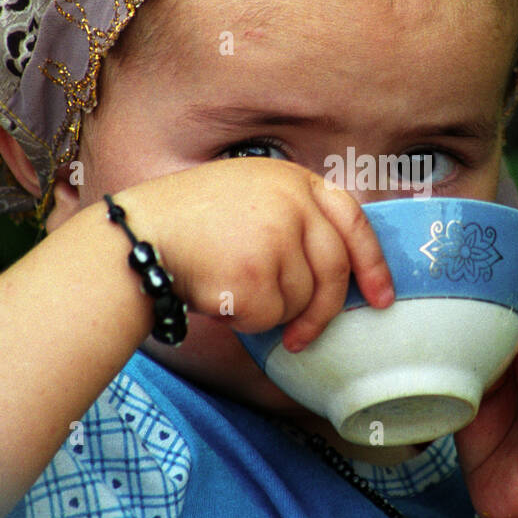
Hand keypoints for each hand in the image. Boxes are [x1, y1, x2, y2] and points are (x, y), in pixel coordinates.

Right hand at [115, 158, 393, 345]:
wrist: (136, 238)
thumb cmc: (188, 225)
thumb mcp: (248, 195)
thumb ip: (294, 217)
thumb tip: (339, 269)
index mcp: (292, 179)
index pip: (353, 220)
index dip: (373, 262)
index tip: (381, 296)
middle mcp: (291, 202)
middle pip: (335, 270)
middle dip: (324, 312)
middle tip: (302, 337)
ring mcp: (277, 237)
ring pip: (304, 299)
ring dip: (274, 311)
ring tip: (231, 287)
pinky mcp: (258, 274)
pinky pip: (273, 317)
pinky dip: (249, 321)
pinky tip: (218, 295)